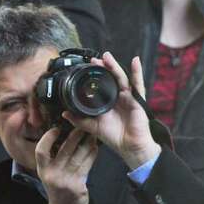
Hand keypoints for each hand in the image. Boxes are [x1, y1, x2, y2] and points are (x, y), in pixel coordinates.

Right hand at [36, 125, 97, 203]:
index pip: (40, 151)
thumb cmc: (58, 189)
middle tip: (81, 126)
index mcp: (43, 170)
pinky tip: (95, 148)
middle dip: (74, 136)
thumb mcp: (49, 174)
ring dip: (86, 143)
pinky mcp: (78, 186)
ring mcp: (65, 180)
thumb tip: (64, 135)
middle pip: (64, 150)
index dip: (47, 138)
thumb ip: (54, 159)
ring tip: (91, 134)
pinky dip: (92, 155)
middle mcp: (52, 174)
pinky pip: (87, 165)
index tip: (56, 129)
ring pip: (78, 156)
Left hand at [63, 53, 160, 170]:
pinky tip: (135, 61)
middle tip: (94, 59)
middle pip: (111, 78)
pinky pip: (138, 84)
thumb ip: (79, 120)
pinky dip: (137, 72)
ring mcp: (129, 97)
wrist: (130, 147)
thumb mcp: (93, 127)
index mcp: (109, 102)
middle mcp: (119, 97)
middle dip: (104, 67)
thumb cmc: (115, 138)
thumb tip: (64, 113)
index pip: (102, 84)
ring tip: (107, 56)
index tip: (88, 66)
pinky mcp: (138, 100)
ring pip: (121, 78)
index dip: (96, 74)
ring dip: (115, 66)